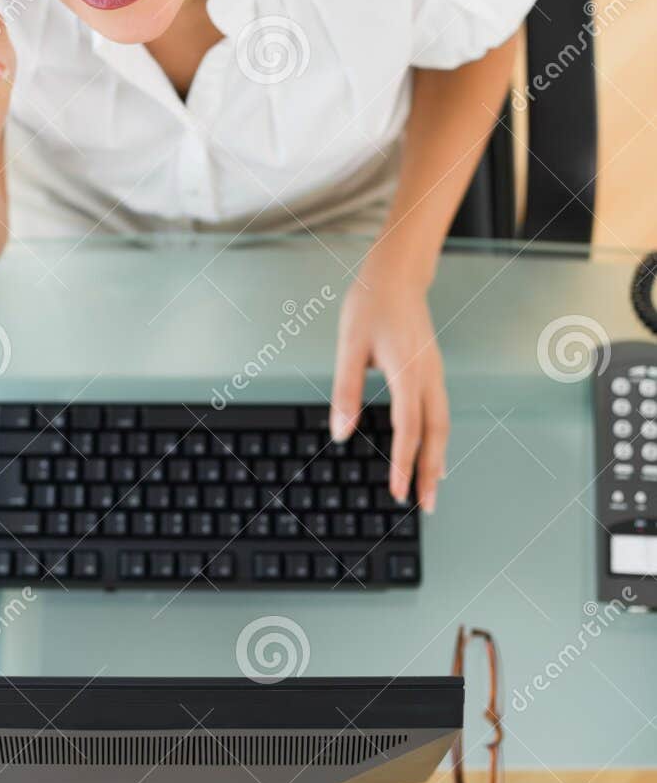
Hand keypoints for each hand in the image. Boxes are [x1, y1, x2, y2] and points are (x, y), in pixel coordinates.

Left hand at [329, 264, 448, 513]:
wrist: (397, 275)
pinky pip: (440, 412)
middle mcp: (428, 376)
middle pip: (434, 434)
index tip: (397, 492)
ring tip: (431, 491)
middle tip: (425, 507)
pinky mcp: (432, 371)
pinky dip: (438, 440)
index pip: (409, 428)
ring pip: (442, 425)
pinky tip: (433, 453)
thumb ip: (346, 390)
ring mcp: (434, 374)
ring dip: (437, 460)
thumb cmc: (371, 305)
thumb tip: (340, 432)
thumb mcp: (349, 346)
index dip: (404, 463)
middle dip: (429, 473)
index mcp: (407, 371)